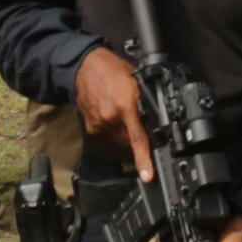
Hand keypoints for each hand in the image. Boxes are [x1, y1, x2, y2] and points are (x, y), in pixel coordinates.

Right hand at [71, 46, 152, 175]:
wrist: (85, 65)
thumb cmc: (112, 70)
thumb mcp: (137, 81)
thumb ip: (145, 102)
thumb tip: (156, 121)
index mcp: (125, 106)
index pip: (138, 138)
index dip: (143, 159)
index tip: (148, 175)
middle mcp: (110, 118)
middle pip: (129, 142)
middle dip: (137, 140)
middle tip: (140, 125)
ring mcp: (97, 125)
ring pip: (118, 141)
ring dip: (124, 136)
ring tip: (123, 115)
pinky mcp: (89, 127)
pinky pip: (106, 138)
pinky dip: (113, 132)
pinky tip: (113, 117)